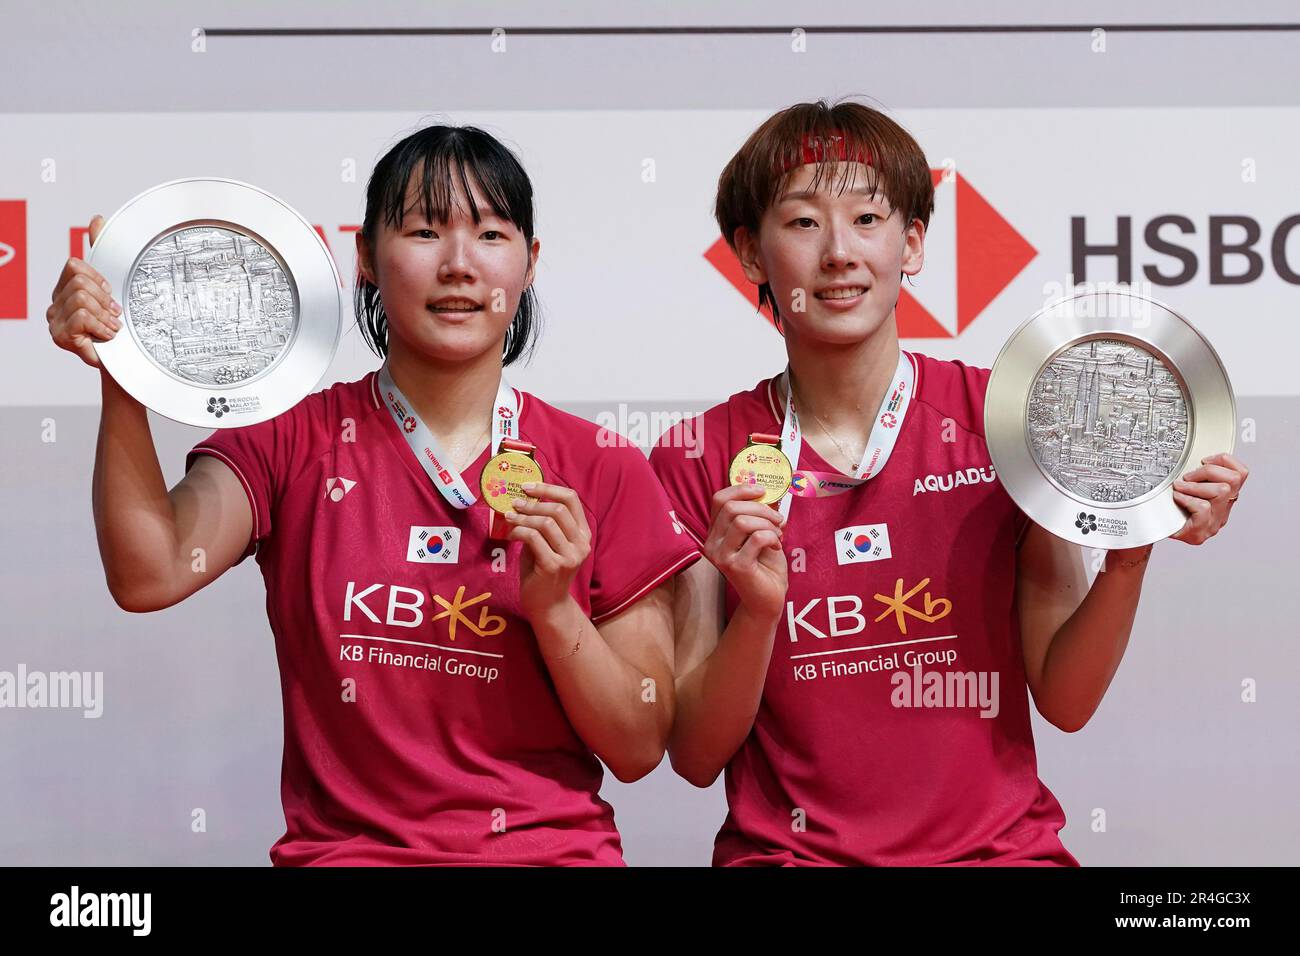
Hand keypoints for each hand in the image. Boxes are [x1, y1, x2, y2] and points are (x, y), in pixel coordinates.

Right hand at [47, 215, 120, 367]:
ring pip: (82, 298)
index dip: (98, 278)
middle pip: (80, 281)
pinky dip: (101, 326)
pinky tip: (106, 336)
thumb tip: (96, 219)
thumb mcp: (113, 288)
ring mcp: (55, 321)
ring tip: (111, 328)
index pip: (75, 265)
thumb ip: (101, 252)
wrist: (124, 363)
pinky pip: (82, 316)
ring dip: (104, 315)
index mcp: (65, 290)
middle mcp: (56, 304)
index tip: (111, 294)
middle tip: (113, 315)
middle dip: (104, 298)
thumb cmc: (118, 328)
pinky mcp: (61, 336)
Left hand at [505, 482, 590, 623]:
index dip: (548, 488)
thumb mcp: (548, 542)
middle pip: (558, 509)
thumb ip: (543, 522)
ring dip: (523, 517)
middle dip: (533, 503)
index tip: (528, 486)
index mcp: (583, 534)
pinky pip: (534, 538)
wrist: (547, 605)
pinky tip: (511, 535)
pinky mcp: (554, 566)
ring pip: (546, 523)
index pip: (572, 499)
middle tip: (514, 503)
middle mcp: (581, 544)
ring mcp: (570, 556)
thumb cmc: (544, 571)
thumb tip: (523, 498)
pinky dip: (519, 531)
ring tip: (509, 518)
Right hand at [703, 484, 787, 619]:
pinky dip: (772, 537)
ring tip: (778, 534)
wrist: (767, 600)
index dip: (741, 490)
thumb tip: (771, 492)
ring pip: (742, 521)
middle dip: (761, 508)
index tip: (762, 491)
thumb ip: (760, 514)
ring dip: (767, 523)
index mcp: (715, 533)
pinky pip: (756, 538)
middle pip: (731, 508)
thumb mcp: (761, 533)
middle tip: (778, 520)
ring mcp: (721, 557)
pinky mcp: (736, 567)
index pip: (719, 500)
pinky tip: (776, 546)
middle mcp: (712, 544)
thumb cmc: (765, 565)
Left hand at [1169, 452, 1247, 544]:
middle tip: (1189, 476)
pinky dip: (1188, 499)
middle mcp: (1223, 510)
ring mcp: (1214, 522)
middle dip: (1208, 471)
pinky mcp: (1200, 532)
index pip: (1241, 473)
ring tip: (1180, 487)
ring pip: (1221, 491)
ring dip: (1195, 485)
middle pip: (1234, 479)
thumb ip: (1198, 474)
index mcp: (1224, 497)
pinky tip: (1178, 499)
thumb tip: (1197, 457)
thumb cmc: (1170, 508)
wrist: (1155, 530)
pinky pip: (1203, 507)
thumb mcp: (1188, 485)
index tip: (1204, 460)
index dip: (1224, 461)